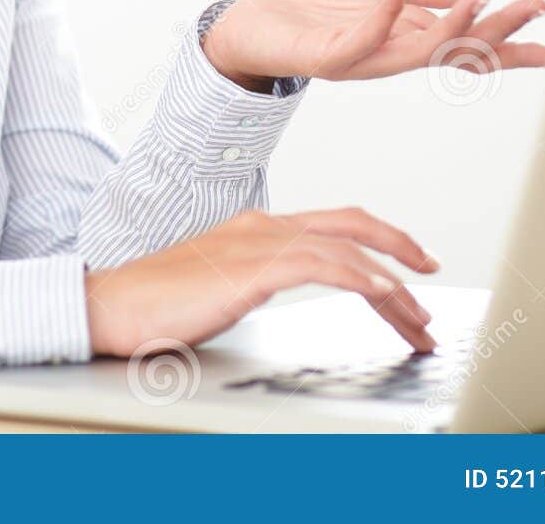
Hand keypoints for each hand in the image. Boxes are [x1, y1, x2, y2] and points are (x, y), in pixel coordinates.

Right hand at [85, 207, 440, 355]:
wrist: (111, 306)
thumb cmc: (156, 305)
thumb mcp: (221, 288)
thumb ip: (255, 282)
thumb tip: (280, 295)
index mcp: (257, 228)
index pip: (334, 223)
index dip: (381, 237)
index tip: (411, 267)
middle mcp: (263, 227)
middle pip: (351, 226)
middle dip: (401, 251)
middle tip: (433, 283)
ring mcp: (257, 243)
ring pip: (346, 253)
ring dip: (391, 288)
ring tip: (417, 319)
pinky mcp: (249, 269)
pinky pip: (320, 266)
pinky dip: (359, 278)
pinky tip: (382, 295)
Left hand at [201, 0, 544, 88]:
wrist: (248, 19)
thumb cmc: (309, 2)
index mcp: (406, 34)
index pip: (467, 44)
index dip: (508, 44)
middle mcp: (391, 53)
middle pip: (456, 50)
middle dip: (498, 32)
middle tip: (536, 9)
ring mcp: (362, 59)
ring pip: (419, 52)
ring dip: (453, 26)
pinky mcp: (328, 58)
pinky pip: (363, 40)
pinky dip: (386, 14)